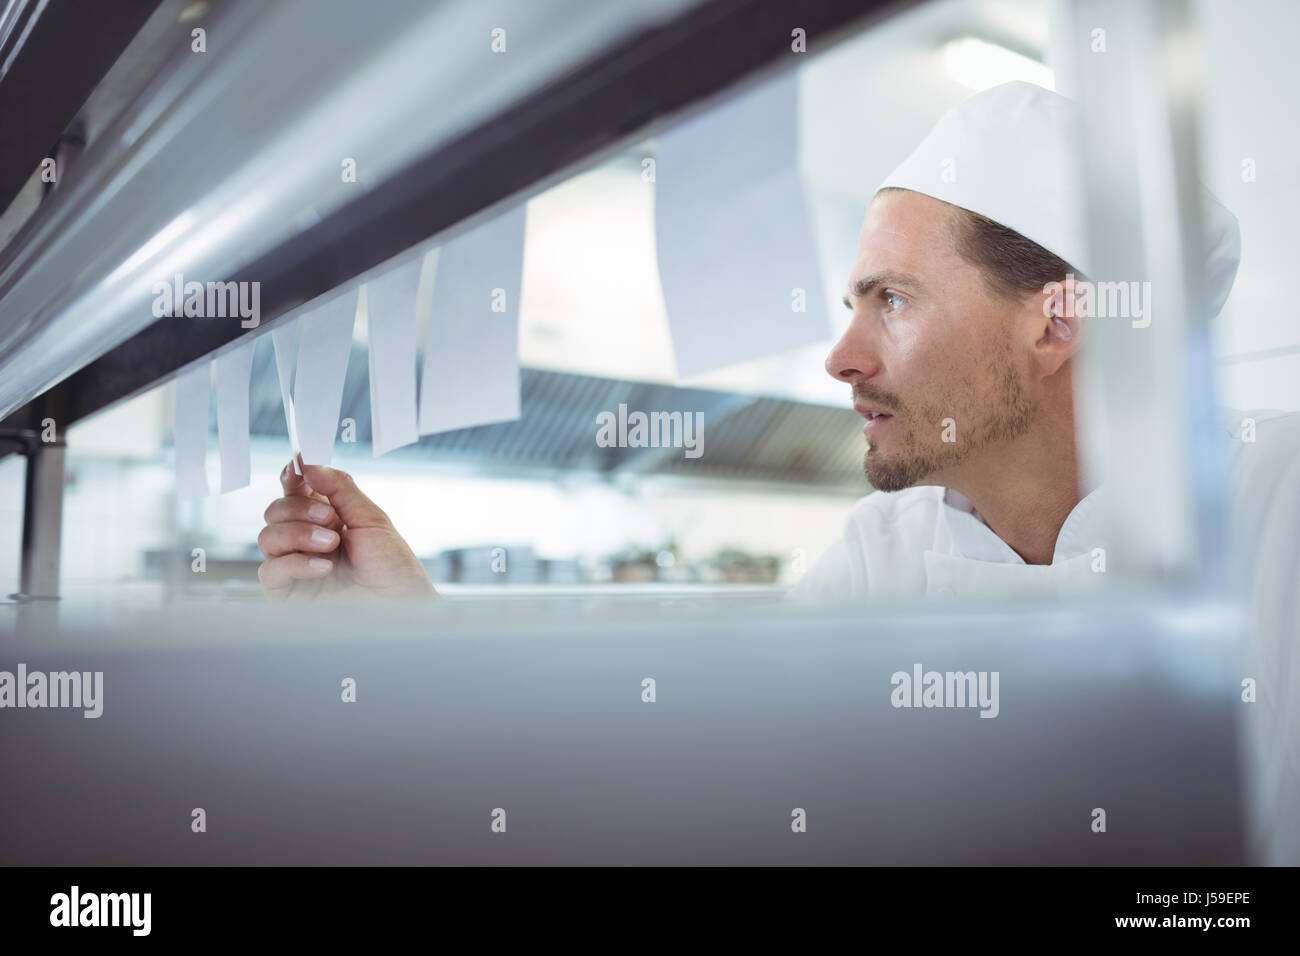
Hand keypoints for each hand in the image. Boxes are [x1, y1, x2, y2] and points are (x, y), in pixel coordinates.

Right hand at [257, 460, 436, 600]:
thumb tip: (308, 461)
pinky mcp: (289, 594)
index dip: (292, 476)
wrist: (402, 607)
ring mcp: (296, 567)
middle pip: (275, 511)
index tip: (297, 466)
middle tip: (330, 520)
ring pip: (267, 537)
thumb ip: (339, 487)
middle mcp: (307, 541)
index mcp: (327, 520)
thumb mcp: (371, 518)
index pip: (297, 491)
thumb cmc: (393, 569)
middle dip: (299, 508)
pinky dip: (295, 563)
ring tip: (332, 544)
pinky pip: (269, 571)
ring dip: (298, 534)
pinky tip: (323, 568)